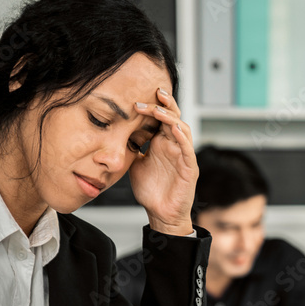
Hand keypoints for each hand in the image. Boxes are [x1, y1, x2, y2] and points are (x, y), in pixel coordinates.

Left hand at [129, 88, 197, 235]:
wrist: (160, 214)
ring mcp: (182, 155)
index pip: (160, 117)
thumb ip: (131, 147)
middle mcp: (173, 146)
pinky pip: (187, 148)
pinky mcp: (189, 167)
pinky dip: (182, 137)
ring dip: (171, 117)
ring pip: (182, 128)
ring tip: (158, 109)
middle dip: (164, 103)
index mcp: (161, 143)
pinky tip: (174, 128)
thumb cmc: (151, 191)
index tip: (138, 95)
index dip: (153, 105)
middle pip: (173, 117)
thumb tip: (116, 134)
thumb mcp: (135, 163)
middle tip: (153, 92)